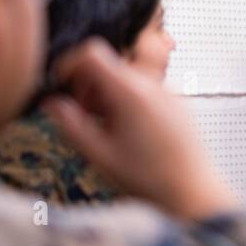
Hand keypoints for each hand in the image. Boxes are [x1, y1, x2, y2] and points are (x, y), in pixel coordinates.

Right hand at [42, 38, 236, 220]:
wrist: (194, 192)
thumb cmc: (148, 178)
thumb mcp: (99, 154)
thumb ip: (70, 124)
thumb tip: (51, 102)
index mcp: (130, 92)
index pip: (92, 52)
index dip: (70, 65)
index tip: (62, 86)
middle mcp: (152, 84)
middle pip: (109, 64)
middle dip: (89, 86)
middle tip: (86, 117)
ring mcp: (168, 91)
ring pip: (127, 77)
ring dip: (109, 94)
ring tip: (109, 129)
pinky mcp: (178, 102)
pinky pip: (146, 89)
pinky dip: (130, 100)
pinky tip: (131, 133)